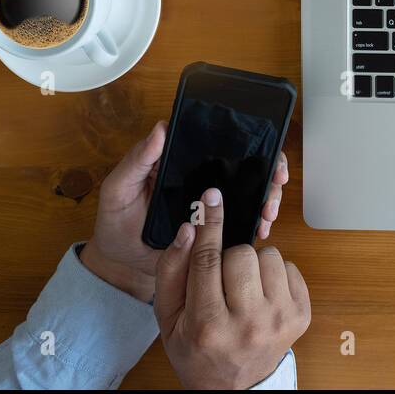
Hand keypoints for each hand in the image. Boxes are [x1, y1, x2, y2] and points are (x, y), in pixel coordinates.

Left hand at [79, 121, 290, 302]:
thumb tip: (161, 128)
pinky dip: (257, 224)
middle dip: (270, 173)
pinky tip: (260, 230)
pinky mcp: (216, 231)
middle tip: (278, 181)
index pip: (223, 145)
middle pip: (248, 168)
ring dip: (268, 199)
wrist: (121, 265)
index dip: (251, 144)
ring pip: (252, 195)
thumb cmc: (116, 222)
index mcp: (185, 164)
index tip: (267, 153)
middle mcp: (204, 181)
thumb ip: (137, 161)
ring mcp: (213, 207)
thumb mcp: (119, 189)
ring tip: (267, 214)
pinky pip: (242, 223)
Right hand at [155, 188, 311, 388]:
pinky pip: (291, 267)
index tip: (212, 197)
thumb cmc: (197, 349)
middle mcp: (247, 323)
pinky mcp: (301, 316)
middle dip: (229, 257)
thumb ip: (172, 270)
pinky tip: (262, 295)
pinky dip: (275, 275)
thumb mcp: (168, 318)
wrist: (232, 386)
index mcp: (208, 324)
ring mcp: (279, 320)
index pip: (208, 259)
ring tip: (244, 288)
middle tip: (223, 279)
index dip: (209, 222)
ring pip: (270, 256)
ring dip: (254, 265)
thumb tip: (190, 229)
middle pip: (241, 253)